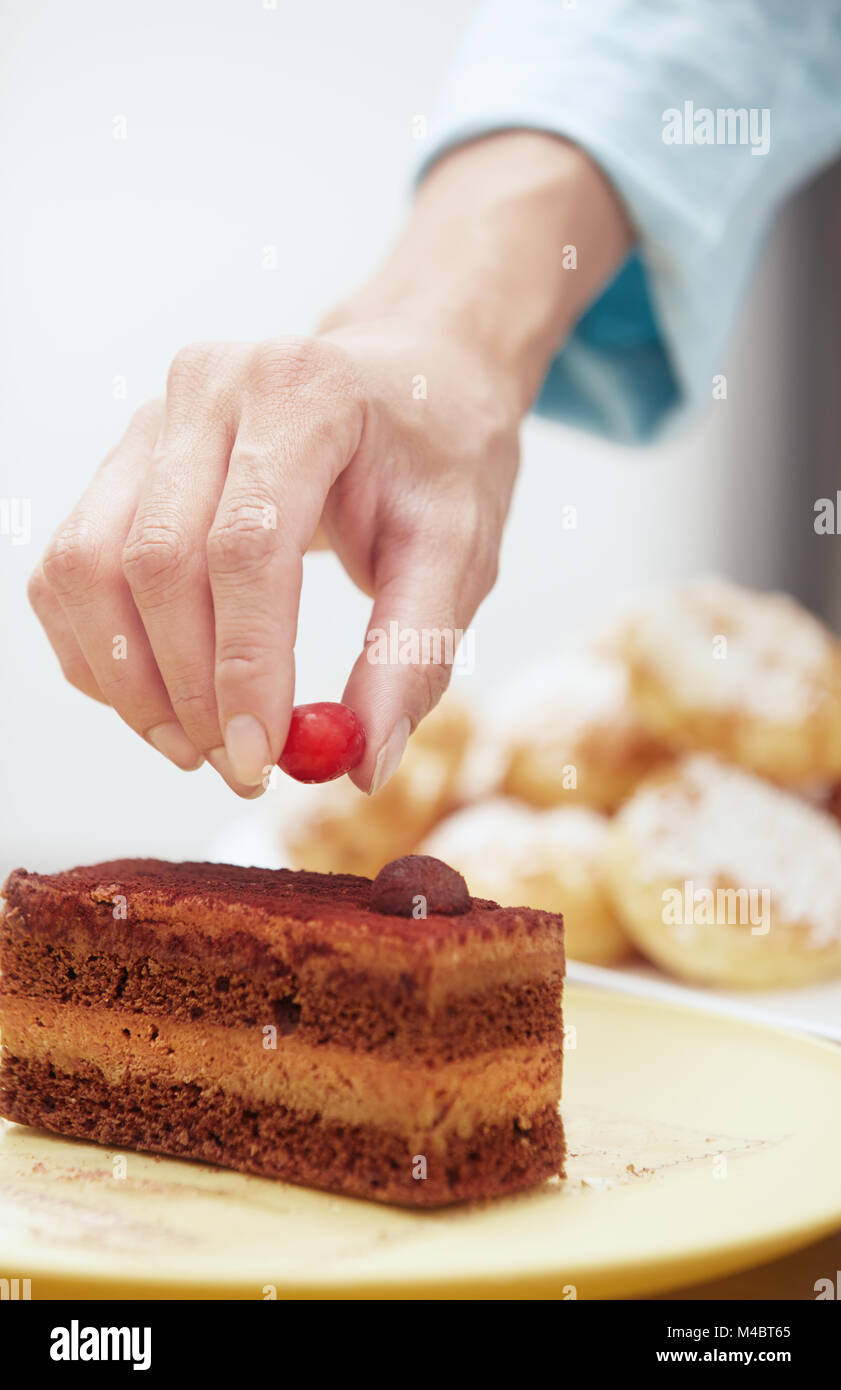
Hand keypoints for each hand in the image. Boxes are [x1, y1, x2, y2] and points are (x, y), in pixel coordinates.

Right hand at [29, 326, 518, 795]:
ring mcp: (148, 422)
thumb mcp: (457, 552)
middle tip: (241, 768)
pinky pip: (67, 574)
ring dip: (131, 682)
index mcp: (305, 389)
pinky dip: (99, 655)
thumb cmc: (432, 465)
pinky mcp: (115, 466)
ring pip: (89, 569)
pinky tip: (161, 698)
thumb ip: (413, 653)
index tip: (261, 757)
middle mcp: (208, 387)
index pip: (247, 542)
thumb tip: (362, 763)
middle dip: (188, 690)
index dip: (243, 663)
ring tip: (198, 745)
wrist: (402, 387)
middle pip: (156, 559)